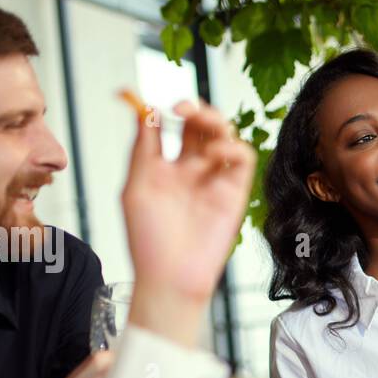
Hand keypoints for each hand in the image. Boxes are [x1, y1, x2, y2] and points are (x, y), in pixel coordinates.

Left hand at [120, 97, 256, 346]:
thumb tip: (142, 110)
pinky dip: (232, 146)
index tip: (148, 101)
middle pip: (198, 126)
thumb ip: (142, 148)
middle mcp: (190, 171)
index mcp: (163, 169)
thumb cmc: (149, 240)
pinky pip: (242, 158)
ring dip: (213, 118)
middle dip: (192, 108)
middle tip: (180, 107)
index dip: (160, 110)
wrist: (171, 276)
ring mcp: (213, 180)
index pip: (167, 128)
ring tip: (198, 118)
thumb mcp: (136, 187)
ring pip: (222, 135)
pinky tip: (214, 151)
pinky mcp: (234, 192)